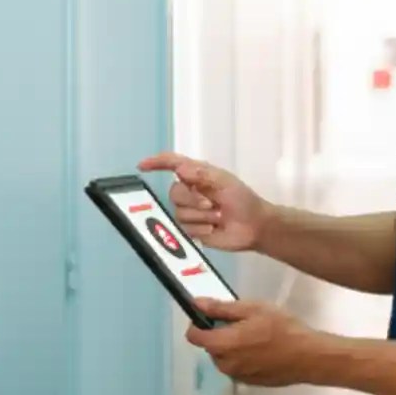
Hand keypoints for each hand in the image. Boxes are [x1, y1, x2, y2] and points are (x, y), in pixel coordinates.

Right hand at [138, 151, 271, 251]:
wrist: (254, 226)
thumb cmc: (243, 199)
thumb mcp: (226, 182)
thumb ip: (203, 174)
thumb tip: (179, 170)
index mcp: (197, 175)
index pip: (172, 164)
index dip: (157, 163)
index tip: (142, 166)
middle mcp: (189, 192)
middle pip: (174, 193)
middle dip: (193, 199)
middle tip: (212, 203)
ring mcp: (189, 212)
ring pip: (179, 213)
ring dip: (201, 216)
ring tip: (218, 216)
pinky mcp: (191, 231)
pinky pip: (185, 229)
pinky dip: (202, 229)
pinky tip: (214, 228)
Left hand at [186, 298, 323, 386]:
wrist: (308, 356)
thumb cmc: (281, 328)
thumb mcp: (252, 309)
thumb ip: (221, 307)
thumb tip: (196, 303)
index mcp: (221, 345)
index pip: (193, 336)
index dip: (198, 322)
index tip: (212, 314)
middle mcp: (224, 364)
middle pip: (210, 346)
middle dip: (219, 333)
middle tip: (243, 321)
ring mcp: (237, 376)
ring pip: (224, 357)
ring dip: (232, 346)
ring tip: (256, 334)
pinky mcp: (250, 382)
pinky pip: (237, 366)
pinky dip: (243, 357)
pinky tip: (263, 349)